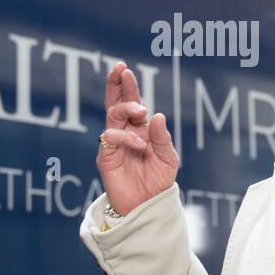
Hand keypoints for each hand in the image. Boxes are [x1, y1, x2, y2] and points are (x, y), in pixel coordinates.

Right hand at [96, 61, 179, 214]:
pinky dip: (125, 136)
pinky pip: (110, 138)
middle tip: (121, 70)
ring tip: (141, 112)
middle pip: (115, 102)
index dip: (126, 85)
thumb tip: (156, 115)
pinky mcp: (106, 157)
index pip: (131, 102)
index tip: (124, 69)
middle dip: (116, 84)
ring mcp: (114, 143)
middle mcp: (125, 132)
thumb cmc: (157, 181)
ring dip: (126, 108)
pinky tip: (140, 144)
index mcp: (140, 128)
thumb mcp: (168, 158)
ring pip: (112, 115)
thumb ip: (162, 137)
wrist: (148, 206)